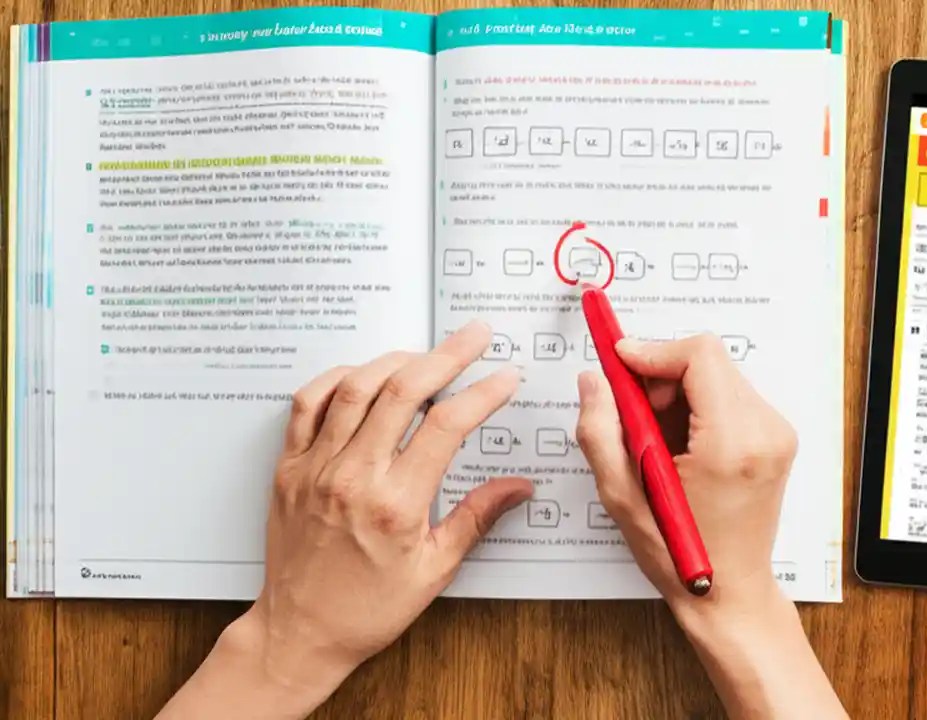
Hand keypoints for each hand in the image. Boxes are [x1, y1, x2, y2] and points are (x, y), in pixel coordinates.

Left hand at [159, 321, 531, 718]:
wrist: (300, 633)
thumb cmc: (367, 609)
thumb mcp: (435, 570)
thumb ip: (477, 517)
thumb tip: (519, 487)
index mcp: (396, 504)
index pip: (447, 425)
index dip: (483, 393)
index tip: (506, 378)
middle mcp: (353, 477)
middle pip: (404, 390)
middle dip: (448, 354)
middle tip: (475, 335)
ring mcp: (315, 468)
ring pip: (356, 387)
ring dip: (396, 360)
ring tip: (426, 354)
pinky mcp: (289, 468)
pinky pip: (307, 404)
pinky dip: (337, 378)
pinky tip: (362, 374)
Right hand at [574, 333, 796, 616]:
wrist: (729, 592)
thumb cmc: (682, 555)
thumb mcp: (623, 496)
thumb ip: (600, 431)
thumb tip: (594, 381)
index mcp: (732, 443)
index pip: (700, 355)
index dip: (652, 351)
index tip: (619, 361)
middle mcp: (765, 431)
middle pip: (708, 360)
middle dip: (662, 376)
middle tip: (633, 416)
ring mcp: (777, 433)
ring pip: (717, 375)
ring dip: (678, 392)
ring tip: (657, 441)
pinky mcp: (776, 437)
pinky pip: (730, 395)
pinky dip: (697, 406)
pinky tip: (679, 446)